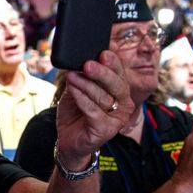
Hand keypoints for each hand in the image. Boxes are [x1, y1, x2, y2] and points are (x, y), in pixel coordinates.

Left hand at [53, 50, 132, 165]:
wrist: (69, 139)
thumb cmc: (76, 113)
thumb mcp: (79, 90)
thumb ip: (82, 77)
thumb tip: (80, 61)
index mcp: (120, 91)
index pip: (119, 73)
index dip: (113, 63)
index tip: (103, 53)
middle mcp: (123, 104)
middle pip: (116, 85)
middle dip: (102, 73)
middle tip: (88, 64)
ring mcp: (117, 119)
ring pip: (103, 97)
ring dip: (86, 85)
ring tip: (72, 76)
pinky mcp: (106, 130)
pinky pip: (93, 111)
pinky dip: (82, 99)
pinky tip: (73, 90)